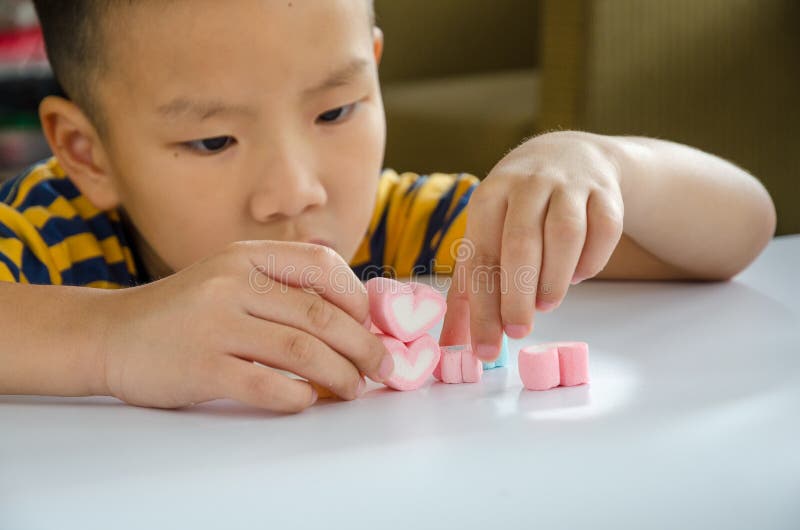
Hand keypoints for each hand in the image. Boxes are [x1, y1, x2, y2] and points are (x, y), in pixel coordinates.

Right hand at [97, 241, 393, 412]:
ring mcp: (216, 324)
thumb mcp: (229, 278)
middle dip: (363, 346)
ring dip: (340, 375)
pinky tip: (306, 400)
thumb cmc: (185, 312)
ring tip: (353, 388)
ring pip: (302, 350)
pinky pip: (267, 385)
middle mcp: (233, 283)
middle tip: (380, 367)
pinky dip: (298, 397)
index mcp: (247, 257)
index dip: (358, 298)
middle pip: (321, 315)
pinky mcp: (201, 368)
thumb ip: (280, 288)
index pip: (322, 265)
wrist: (112, 335)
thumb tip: (351, 319)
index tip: (370, 325)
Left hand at [439, 131, 624, 359]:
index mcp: (489, 195)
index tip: (486, 348)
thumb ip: (470, 290)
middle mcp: (527, 185)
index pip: (481, 255)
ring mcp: (569, 184)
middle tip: (518, 331)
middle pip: (521, 243)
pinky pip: (604, 229)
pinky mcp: (605, 192)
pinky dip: (592, 260)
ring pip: (565, 233)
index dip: (482, 306)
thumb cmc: (517, 210)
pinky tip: (579, 275)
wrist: (570, 155)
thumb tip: (450, 344)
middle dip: (517, 295)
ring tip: (547, 303)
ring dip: (555, 276)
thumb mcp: (487, 236)